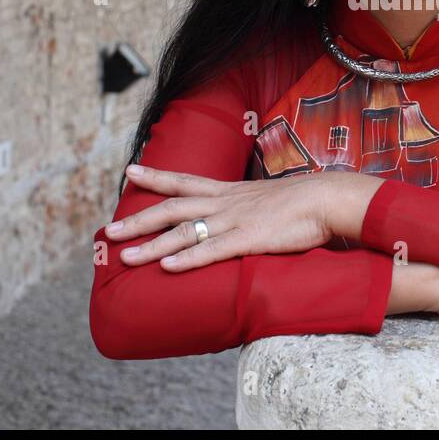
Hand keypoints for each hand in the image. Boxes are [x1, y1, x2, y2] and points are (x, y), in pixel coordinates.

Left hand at [105, 165, 374, 270]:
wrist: (328, 198)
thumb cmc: (305, 202)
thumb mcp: (269, 199)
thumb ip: (249, 208)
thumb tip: (243, 217)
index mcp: (230, 191)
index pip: (185, 181)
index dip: (156, 177)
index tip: (129, 171)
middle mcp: (226, 202)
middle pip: (173, 208)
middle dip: (139, 219)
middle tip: (110, 229)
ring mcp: (235, 220)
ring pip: (184, 232)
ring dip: (152, 244)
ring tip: (126, 256)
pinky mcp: (248, 239)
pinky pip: (212, 250)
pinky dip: (187, 259)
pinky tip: (167, 267)